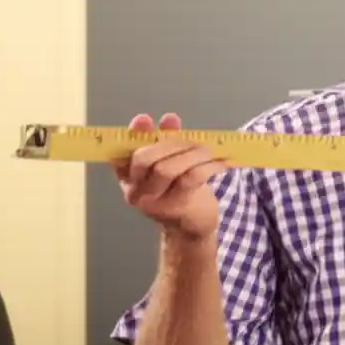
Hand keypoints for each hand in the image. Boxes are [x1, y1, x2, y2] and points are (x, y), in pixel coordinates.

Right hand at [113, 112, 226, 242]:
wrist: (192, 226)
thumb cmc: (181, 190)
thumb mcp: (172, 164)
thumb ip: (167, 141)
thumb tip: (169, 119)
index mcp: (129, 178)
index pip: (122, 153)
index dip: (133, 135)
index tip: (144, 119)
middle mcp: (135, 191)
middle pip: (144, 159)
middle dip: (170, 143)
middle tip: (194, 141)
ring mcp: (152, 202)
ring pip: (167, 169)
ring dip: (192, 153)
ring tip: (210, 150)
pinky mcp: (174, 208)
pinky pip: (190, 179)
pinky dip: (208, 166)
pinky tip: (222, 162)